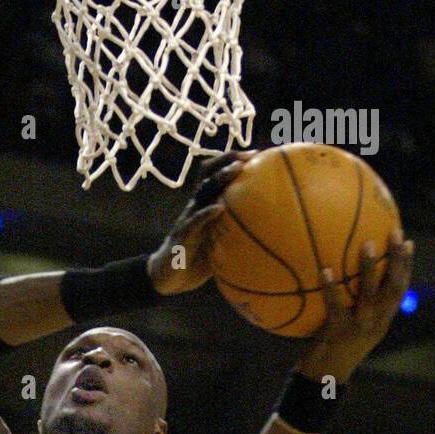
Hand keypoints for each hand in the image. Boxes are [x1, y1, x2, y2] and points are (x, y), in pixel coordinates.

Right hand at [147, 149, 257, 293]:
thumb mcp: (218, 242)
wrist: (168, 279)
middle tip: (250, 155)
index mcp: (204, 205)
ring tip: (236, 169)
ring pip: (203, 192)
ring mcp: (189, 219)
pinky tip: (219, 208)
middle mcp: (196, 207)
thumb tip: (265, 231)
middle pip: (210, 175)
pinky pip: (195, 221)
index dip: (233, 161)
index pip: (216, 175)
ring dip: (220, 179)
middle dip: (229, 161)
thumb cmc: (197, 261)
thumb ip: (234, 231)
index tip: (256, 154)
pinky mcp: (183, 236)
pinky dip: (207, 213)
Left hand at [297, 231, 413, 383]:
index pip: (400, 290)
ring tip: (367, 244)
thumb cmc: (336, 348)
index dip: (406, 266)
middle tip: (396, 234)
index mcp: (382, 320)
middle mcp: (376, 323)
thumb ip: (359, 307)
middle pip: (394, 288)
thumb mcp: (355, 329)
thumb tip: (352, 278)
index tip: (409, 242)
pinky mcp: (338, 333)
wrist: (325, 379)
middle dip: (398, 260)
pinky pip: (336, 306)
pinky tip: (325, 270)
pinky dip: (331, 288)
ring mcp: (358, 328)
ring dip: (370, 268)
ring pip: (370, 295)